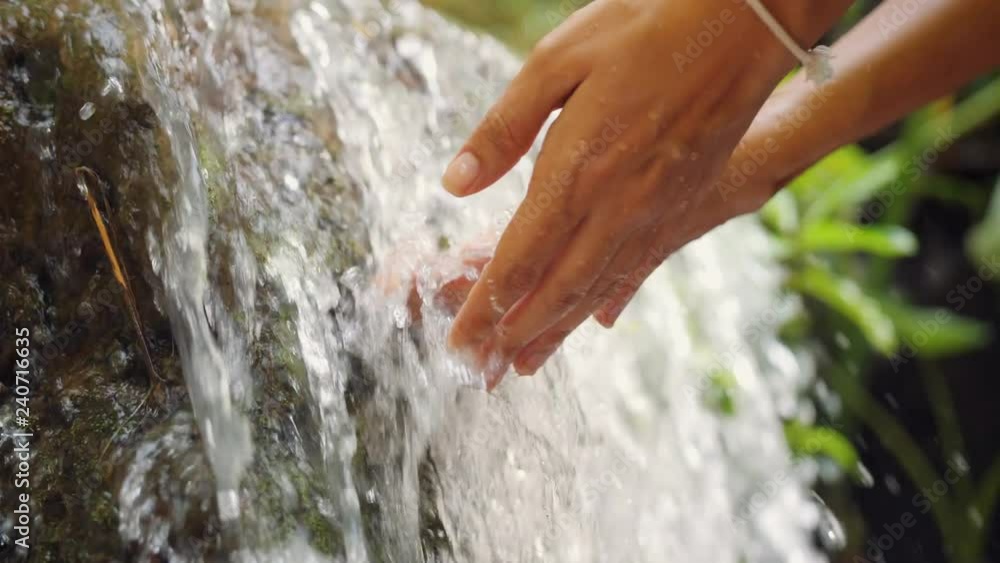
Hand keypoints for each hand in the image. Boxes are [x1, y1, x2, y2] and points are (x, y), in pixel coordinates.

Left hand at [441, 0, 804, 387]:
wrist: (749, 21)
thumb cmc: (648, 25)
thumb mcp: (558, 59)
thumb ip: (505, 129)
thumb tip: (456, 185)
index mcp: (576, 171)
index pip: (518, 260)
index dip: (485, 307)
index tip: (460, 344)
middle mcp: (616, 206)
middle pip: (555, 289)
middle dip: (513, 333)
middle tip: (484, 371)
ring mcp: (653, 210)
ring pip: (596, 287)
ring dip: (556, 329)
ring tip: (526, 363)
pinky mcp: (681, 202)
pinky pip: (637, 267)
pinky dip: (608, 301)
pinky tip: (600, 319)